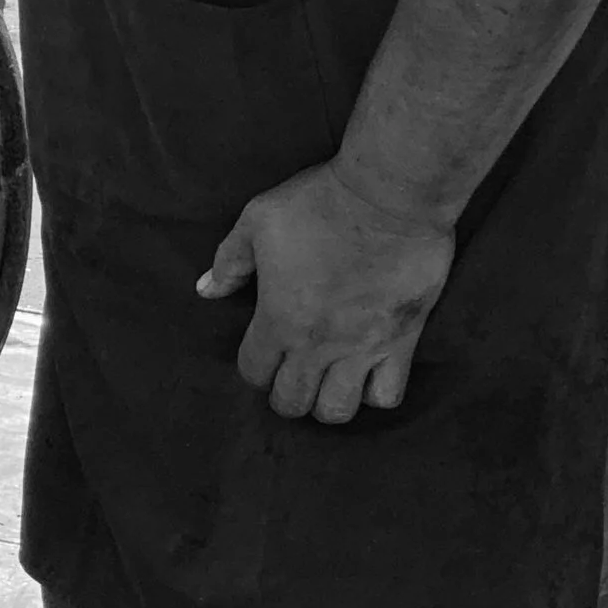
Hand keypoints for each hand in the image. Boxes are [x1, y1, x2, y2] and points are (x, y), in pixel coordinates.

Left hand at [197, 162, 455, 425]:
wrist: (387, 197)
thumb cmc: (317, 203)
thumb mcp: (257, 221)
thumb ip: (229, 262)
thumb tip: (205, 290)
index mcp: (278, 318)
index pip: (254, 372)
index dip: (253, 367)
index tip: (261, 350)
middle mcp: (318, 344)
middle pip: (292, 403)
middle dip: (285, 394)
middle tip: (291, 371)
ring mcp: (361, 348)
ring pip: (337, 410)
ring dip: (326, 402)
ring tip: (326, 380)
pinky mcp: (402, 342)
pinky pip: (388, 396)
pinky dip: (374, 393)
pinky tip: (366, 373)